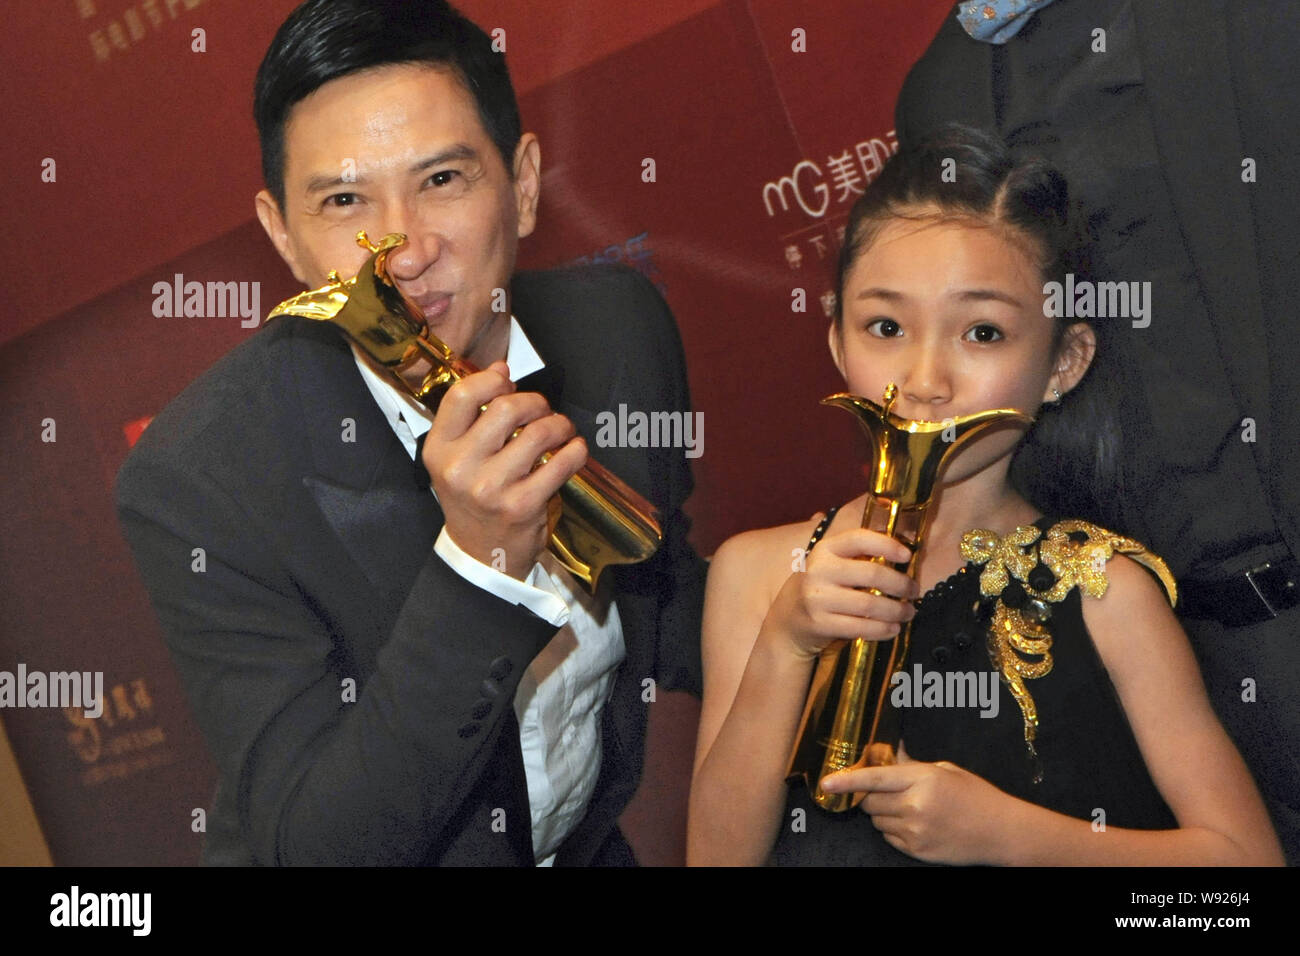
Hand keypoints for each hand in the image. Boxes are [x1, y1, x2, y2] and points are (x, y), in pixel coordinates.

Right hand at [423, 360, 587, 578]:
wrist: (481, 555)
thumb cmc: (474, 499)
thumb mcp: (458, 458)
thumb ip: (473, 414)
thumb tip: (500, 368)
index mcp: (439, 449)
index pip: (462, 396)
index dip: (492, 379)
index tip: (508, 382)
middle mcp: (460, 468)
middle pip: (506, 408)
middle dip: (535, 402)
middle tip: (543, 411)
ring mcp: (491, 488)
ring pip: (538, 432)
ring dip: (559, 424)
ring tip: (561, 430)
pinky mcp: (522, 505)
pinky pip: (561, 462)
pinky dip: (576, 450)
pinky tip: (574, 450)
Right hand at [763, 525, 918, 660]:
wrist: (787, 622)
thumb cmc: (820, 589)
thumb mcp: (830, 565)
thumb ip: (857, 555)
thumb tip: (901, 546)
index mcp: (824, 550)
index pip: (858, 539)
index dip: (886, 544)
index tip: (907, 556)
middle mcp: (818, 571)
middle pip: (871, 574)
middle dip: (900, 584)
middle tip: (914, 591)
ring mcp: (817, 598)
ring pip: (870, 604)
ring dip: (896, 610)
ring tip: (908, 612)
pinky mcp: (820, 623)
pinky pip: (860, 627)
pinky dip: (882, 629)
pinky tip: (893, 628)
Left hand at [819, 742, 1009, 864]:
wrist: (1001, 832)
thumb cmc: (976, 795)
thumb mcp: (945, 770)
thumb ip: (911, 765)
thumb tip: (887, 753)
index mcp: (922, 780)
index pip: (874, 778)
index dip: (847, 780)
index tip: (826, 783)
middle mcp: (915, 806)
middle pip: (869, 802)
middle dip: (871, 796)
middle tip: (890, 793)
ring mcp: (915, 831)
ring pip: (877, 821)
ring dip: (883, 814)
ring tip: (910, 809)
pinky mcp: (917, 850)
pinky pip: (889, 837)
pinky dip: (894, 830)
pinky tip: (917, 824)